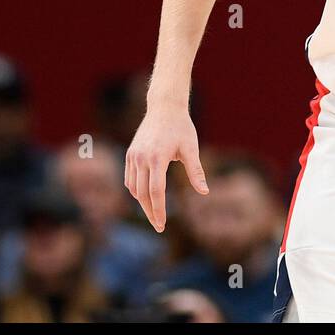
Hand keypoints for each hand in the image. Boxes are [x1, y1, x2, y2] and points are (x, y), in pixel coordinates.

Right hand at [125, 102, 207, 231]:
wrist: (164, 107)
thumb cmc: (182, 127)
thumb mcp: (191, 148)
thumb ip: (196, 171)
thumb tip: (204, 192)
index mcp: (157, 158)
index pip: (156, 192)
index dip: (159, 210)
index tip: (162, 225)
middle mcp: (141, 158)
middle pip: (142, 194)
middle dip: (150, 212)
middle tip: (159, 227)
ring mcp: (133, 156)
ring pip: (133, 188)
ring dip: (142, 203)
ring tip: (154, 213)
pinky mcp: (130, 154)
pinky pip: (129, 178)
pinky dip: (135, 191)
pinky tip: (145, 197)